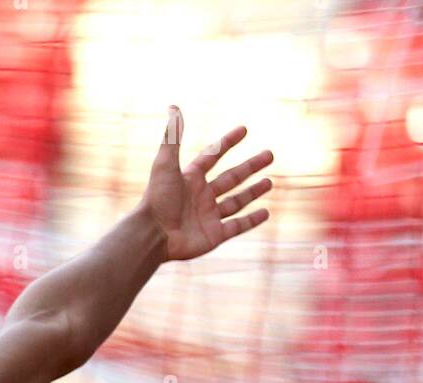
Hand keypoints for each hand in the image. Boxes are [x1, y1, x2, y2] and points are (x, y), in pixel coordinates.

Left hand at [142, 107, 272, 262]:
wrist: (152, 235)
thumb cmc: (157, 199)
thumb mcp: (165, 163)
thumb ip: (172, 136)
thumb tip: (173, 106)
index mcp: (191, 179)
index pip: (213, 156)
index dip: (227, 142)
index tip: (244, 129)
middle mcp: (201, 197)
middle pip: (231, 178)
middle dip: (250, 166)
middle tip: (270, 154)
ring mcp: (208, 217)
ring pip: (236, 201)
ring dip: (253, 191)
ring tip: (270, 182)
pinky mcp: (214, 236)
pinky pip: (237, 226)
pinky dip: (251, 220)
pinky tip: (266, 212)